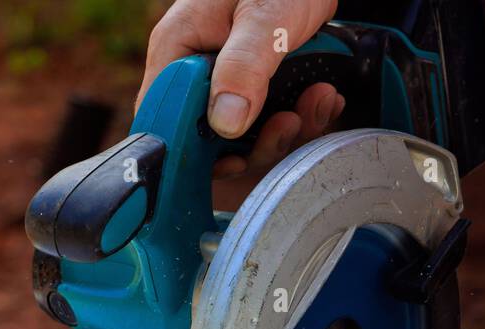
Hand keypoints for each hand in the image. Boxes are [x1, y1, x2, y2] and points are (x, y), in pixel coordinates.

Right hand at [137, 0, 343, 178]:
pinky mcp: (259, 85)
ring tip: (316, 99)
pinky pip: (272, 120)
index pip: (163, 117)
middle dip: (254, 144)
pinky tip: (322, 97)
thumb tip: (225, 124)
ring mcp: (230, 80)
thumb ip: (243, 65)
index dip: (192, 149)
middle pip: (208, 138)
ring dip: (287, 130)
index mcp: (178, 49)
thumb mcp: (264, 14)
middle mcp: (198, 70)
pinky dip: (302, 117)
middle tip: (289, 121)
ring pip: (246, 136)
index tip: (234, 157)